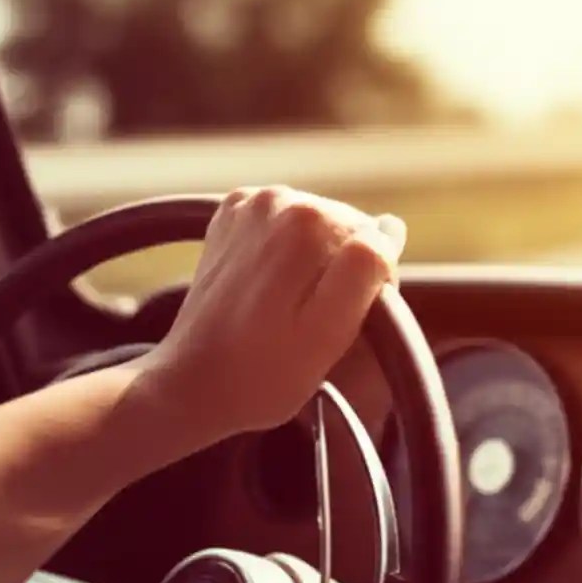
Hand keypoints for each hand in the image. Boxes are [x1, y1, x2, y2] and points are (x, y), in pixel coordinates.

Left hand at [134, 187, 405, 442]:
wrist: (191, 385)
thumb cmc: (266, 373)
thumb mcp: (330, 331)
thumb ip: (366, 270)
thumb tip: (390, 226)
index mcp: (308, 219)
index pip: (376, 246)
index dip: (370, 290)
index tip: (340, 326)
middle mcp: (278, 197)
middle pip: (344, 233)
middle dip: (339, 275)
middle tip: (310, 324)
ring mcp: (249, 205)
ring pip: (317, 231)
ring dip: (313, 267)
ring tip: (285, 311)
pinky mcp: (230, 218)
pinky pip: (284, 230)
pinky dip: (285, 257)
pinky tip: (268, 290)